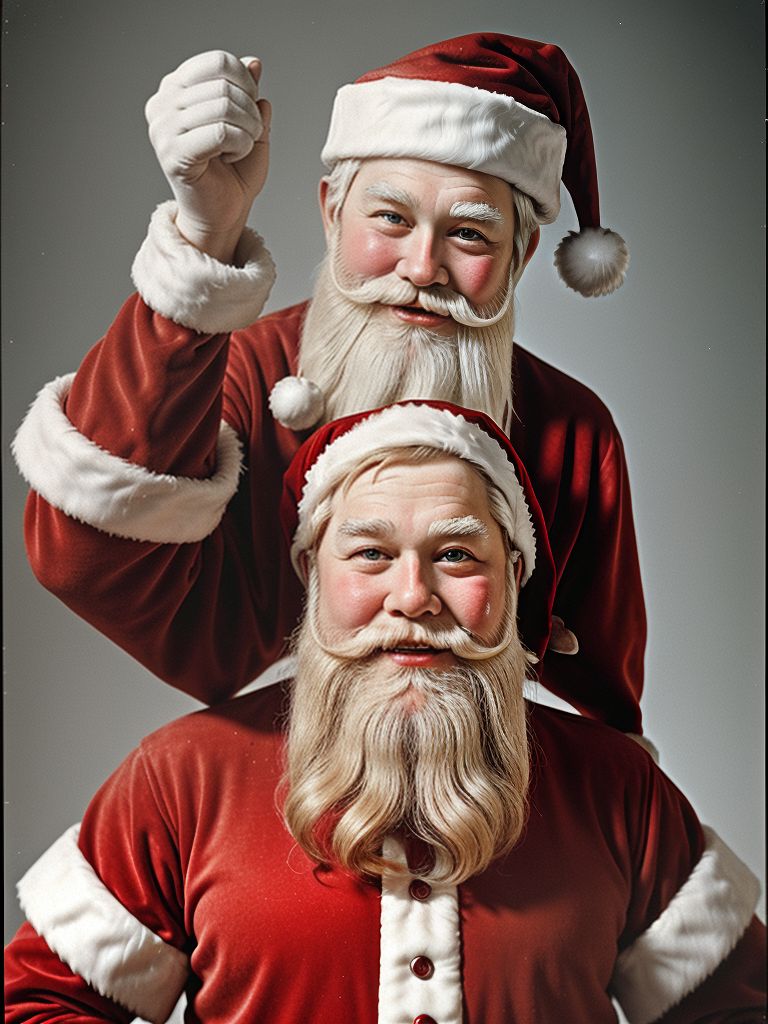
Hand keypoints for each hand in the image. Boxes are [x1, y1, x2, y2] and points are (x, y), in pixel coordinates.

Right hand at [145, 50, 271, 261]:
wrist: (224, 213)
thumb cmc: (234, 172)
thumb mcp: (249, 123)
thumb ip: (249, 92)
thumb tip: (253, 63)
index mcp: (176, 87)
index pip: (218, 62)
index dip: (246, 83)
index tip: (250, 109)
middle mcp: (163, 103)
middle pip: (224, 84)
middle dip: (250, 112)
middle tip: (248, 135)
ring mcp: (163, 128)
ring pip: (224, 107)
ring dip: (248, 131)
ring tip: (240, 148)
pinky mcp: (172, 153)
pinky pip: (220, 132)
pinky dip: (239, 145)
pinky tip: (231, 157)